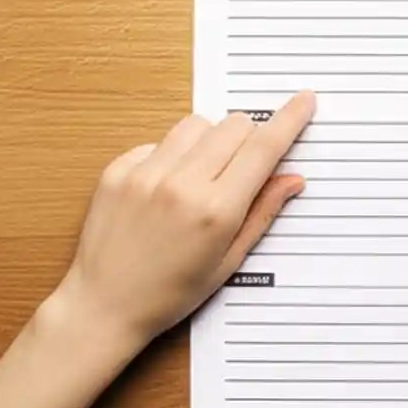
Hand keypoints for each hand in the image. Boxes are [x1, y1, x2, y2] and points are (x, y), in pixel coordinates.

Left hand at [52, 91, 315, 348]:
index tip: (304, 101)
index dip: (289, 120)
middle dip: (248, 138)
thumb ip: (262, 213)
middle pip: (234, 125)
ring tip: (201, 176)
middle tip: (242, 167)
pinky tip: (165, 189)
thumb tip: (293, 178)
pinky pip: (158, 141)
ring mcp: (145, 174)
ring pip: (197, 124)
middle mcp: (181, 184)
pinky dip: (171, 155)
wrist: (103, 305)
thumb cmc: (169, 293)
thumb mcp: (227, 261)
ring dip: (209, 141)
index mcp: (215, 211)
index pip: (263, 148)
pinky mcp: (118, 170)